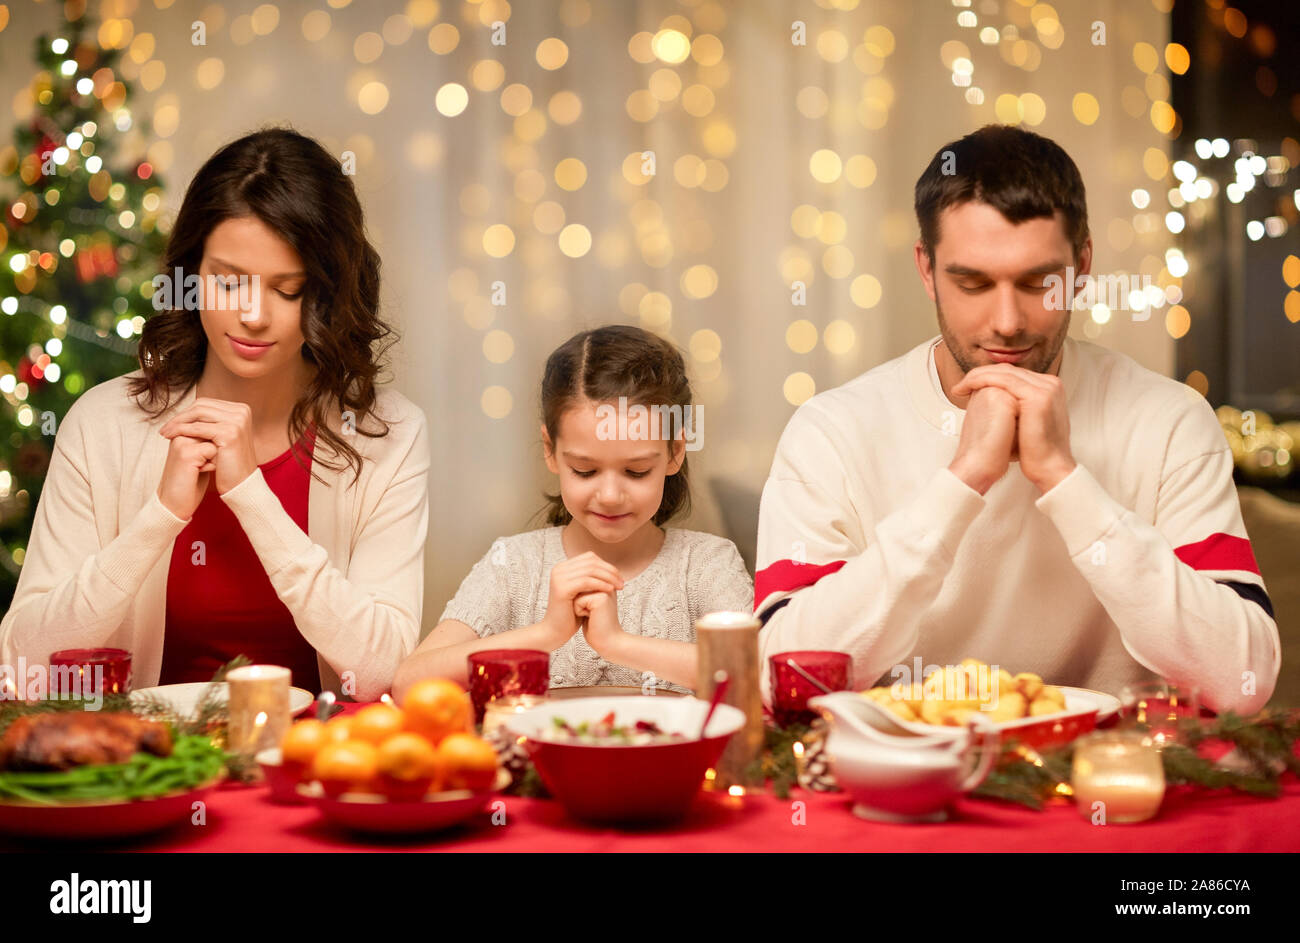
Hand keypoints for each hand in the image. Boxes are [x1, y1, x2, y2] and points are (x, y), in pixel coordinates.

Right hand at [156, 433, 217, 519]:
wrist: (173, 504)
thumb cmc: (189, 483)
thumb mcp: (200, 458)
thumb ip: (207, 443)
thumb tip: (226, 432)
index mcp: (181, 434)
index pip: (211, 429)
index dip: (214, 448)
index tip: (200, 462)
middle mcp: (180, 435)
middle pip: (214, 433)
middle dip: (214, 451)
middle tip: (198, 467)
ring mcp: (182, 443)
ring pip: (215, 441)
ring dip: (214, 457)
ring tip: (197, 470)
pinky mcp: (187, 453)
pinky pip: (214, 451)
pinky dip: (212, 464)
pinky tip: (198, 473)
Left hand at [158, 398, 258, 495]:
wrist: (241, 483)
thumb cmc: (230, 463)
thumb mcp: (223, 436)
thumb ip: (212, 421)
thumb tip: (188, 411)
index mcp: (241, 409)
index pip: (206, 404)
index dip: (187, 412)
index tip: (172, 423)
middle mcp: (241, 411)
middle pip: (202, 406)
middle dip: (180, 416)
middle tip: (165, 428)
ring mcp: (237, 421)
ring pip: (198, 413)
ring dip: (178, 422)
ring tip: (166, 433)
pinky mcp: (229, 433)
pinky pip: (198, 428)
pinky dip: (181, 430)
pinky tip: (171, 437)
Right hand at [541, 551, 624, 647]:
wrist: (556, 631)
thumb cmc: (572, 615)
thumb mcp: (583, 593)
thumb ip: (592, 579)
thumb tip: (611, 569)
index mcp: (563, 567)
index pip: (590, 558)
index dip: (607, 566)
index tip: (619, 578)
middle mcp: (559, 569)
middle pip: (591, 562)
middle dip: (610, 571)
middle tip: (622, 583)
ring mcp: (559, 577)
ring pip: (590, 570)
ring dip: (608, 577)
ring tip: (619, 587)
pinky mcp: (561, 588)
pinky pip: (586, 581)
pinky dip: (600, 584)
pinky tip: (610, 590)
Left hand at [574, 590, 621, 654]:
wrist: (608, 642)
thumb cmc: (597, 628)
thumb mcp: (589, 606)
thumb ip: (584, 592)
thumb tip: (572, 585)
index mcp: (604, 584)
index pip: (578, 586)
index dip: (578, 600)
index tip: (590, 611)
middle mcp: (606, 584)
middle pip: (576, 587)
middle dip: (577, 602)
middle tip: (592, 615)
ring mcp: (605, 589)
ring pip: (576, 593)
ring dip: (578, 607)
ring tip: (592, 616)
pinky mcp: (601, 597)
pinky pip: (577, 601)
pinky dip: (580, 612)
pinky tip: (592, 618)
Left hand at [952, 364, 1075, 493]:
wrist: (1048, 469)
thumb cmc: (1034, 450)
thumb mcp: (1024, 420)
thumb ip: (1014, 404)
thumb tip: (993, 398)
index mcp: (1049, 387)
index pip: (1013, 374)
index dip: (988, 378)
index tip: (968, 387)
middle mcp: (1051, 383)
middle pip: (1008, 370)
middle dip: (979, 375)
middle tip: (960, 386)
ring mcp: (1046, 388)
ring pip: (1003, 372)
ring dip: (977, 377)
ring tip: (960, 387)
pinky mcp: (1037, 396)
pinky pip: (1003, 380)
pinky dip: (982, 381)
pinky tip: (968, 387)